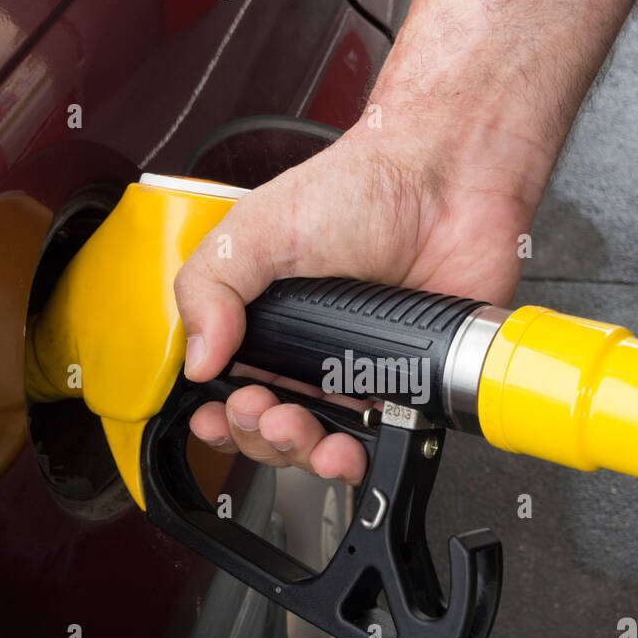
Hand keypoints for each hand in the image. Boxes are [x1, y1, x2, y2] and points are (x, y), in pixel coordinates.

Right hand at [173, 121, 533, 483]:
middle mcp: (313, 353)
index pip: (232, 390)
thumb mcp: (255, 229)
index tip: (215, 417)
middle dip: (258, 436)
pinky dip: (364, 458)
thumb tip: (193, 359)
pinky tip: (348, 448)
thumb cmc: (357, 189)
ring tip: (300, 431)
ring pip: (324, 444)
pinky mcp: (412, 383)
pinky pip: (385, 439)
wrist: (443, 179)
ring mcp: (363, 372)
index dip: (221, 416)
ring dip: (303, 455)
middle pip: (272, 428)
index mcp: (268, 321)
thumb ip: (209, 288)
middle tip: (262, 411)